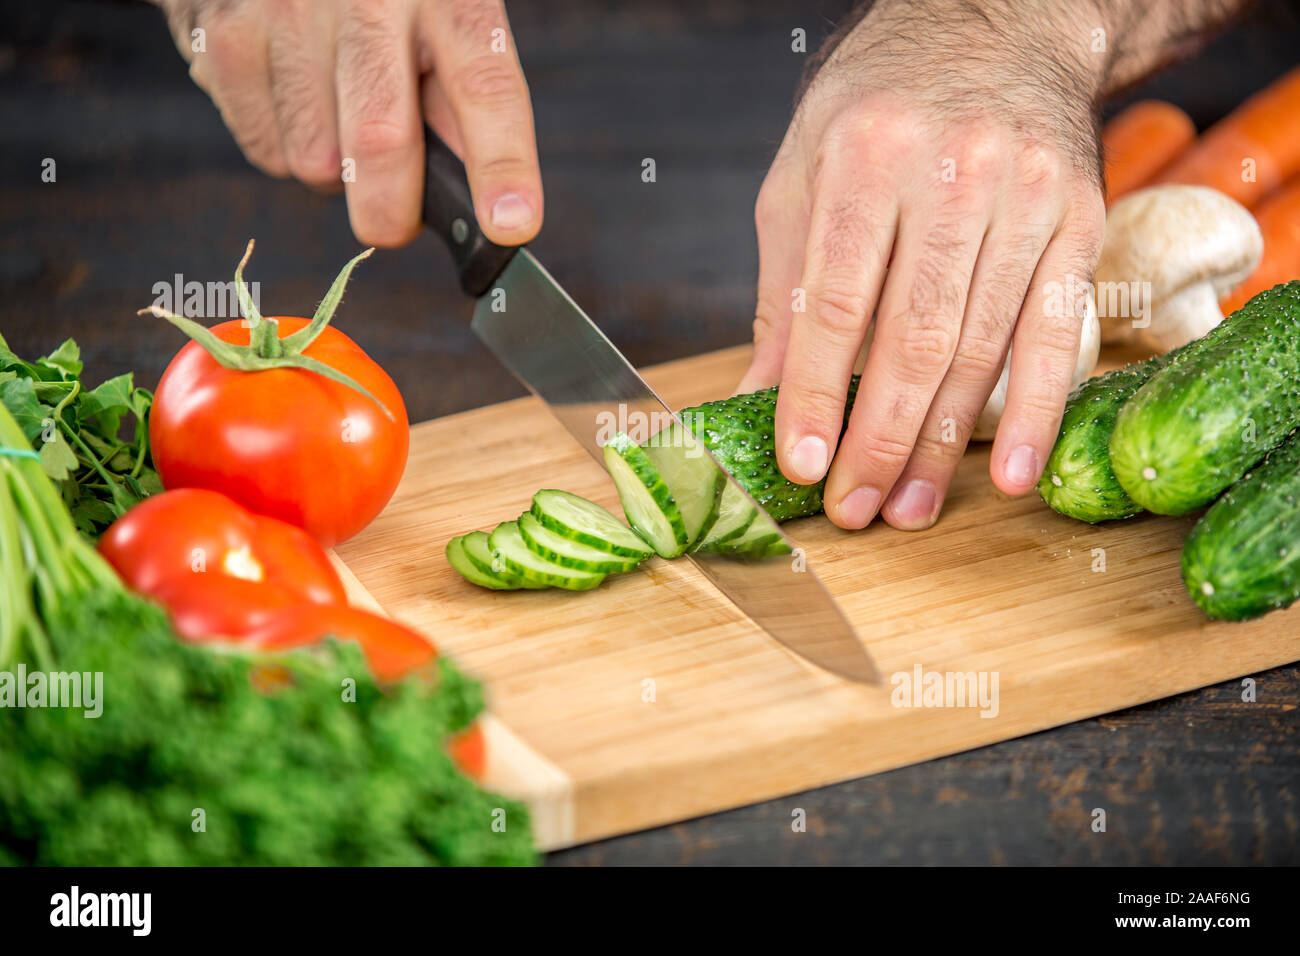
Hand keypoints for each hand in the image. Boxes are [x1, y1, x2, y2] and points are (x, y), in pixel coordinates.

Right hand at [154, 0, 541, 247]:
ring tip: (339, 115)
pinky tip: (296, 96)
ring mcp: (284, 11)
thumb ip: (465, 100)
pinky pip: (265, 149)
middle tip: (398, 221)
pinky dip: (287, 148)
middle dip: (392, 212)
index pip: (483, 85)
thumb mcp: (444, 18)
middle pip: (379, 141)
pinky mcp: (221, 36)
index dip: (501, 164)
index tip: (510, 225)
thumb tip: (494, 206)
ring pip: (313, 162)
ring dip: (335, 173)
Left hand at [740, 0, 1105, 530]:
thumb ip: (784, 287)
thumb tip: (755, 393)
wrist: (1000, 26)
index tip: (802, 465)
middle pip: (910, 338)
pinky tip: (1010, 476)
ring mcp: (1024, 196)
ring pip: (978, 347)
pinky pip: (1057, 333)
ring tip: (909, 507)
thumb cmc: (881, 104)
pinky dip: (1035, 413)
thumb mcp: (803, 174)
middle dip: (878, 439)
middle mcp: (948, 173)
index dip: (814, 395)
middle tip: (855, 509)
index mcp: (862, 156)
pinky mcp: (1079, 219)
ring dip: (940, 443)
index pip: (834, 303)